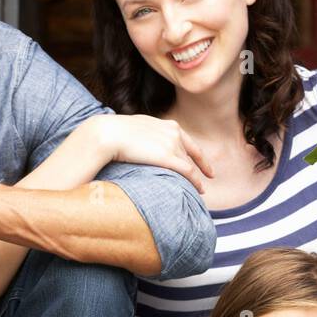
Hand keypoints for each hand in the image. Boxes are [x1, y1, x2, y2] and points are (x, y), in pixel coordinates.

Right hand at [90, 114, 213, 192]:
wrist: (109, 134)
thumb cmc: (115, 133)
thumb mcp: (136, 130)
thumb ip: (145, 137)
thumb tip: (139, 146)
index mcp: (167, 125)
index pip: (188, 142)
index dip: (198, 156)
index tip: (206, 167)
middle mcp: (173, 133)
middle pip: (189, 155)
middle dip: (199, 168)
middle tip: (205, 180)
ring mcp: (172, 144)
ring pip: (189, 165)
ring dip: (196, 178)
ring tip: (200, 191)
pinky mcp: (169, 157)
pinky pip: (189, 172)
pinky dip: (196, 182)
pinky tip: (200, 190)